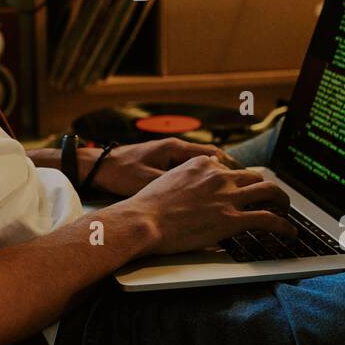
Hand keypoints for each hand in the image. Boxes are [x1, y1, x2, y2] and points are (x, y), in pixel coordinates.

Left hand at [79, 137, 244, 198]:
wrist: (97, 167)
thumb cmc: (121, 173)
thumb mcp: (150, 181)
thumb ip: (178, 186)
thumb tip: (204, 196)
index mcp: (175, 149)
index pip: (214, 155)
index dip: (233, 168)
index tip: (248, 181)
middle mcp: (174, 148)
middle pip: (212, 158)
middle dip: (230, 172)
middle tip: (247, 187)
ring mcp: (168, 154)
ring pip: (201, 163)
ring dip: (216, 176)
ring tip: (230, 192)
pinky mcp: (161, 163)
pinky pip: (189, 168)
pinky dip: (201, 178)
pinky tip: (204, 194)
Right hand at [124, 154, 297, 254]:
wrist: (143, 220)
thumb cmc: (147, 207)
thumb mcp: (167, 181)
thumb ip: (186, 181)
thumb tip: (192, 193)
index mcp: (202, 163)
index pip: (231, 168)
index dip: (240, 181)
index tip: (244, 189)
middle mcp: (219, 175)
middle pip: (254, 176)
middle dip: (266, 188)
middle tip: (272, 199)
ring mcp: (227, 196)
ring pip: (269, 191)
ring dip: (282, 202)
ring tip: (286, 212)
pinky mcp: (232, 219)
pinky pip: (268, 219)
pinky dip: (284, 226)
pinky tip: (290, 233)